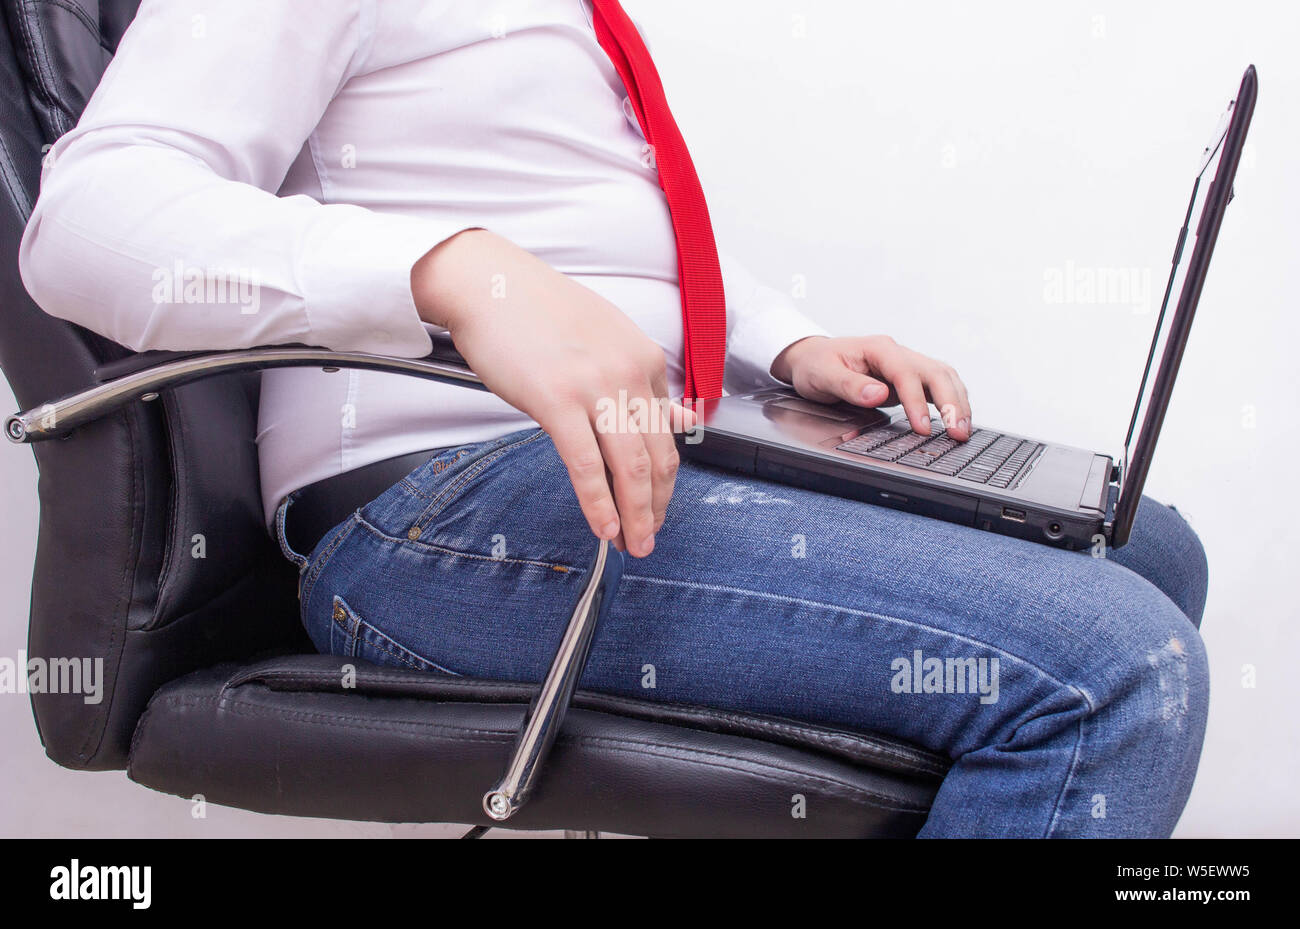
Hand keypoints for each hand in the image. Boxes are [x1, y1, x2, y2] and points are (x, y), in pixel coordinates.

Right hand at [411, 229, 692, 557]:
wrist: (488, 284)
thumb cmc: (537, 311)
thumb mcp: (607, 339)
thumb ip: (643, 382)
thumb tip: (682, 418)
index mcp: (644, 358)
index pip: (666, 433)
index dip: (664, 478)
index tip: (656, 503)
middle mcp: (629, 372)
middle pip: (657, 455)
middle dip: (657, 505)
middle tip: (651, 536)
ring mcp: (595, 387)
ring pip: (630, 466)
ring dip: (635, 514)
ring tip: (633, 544)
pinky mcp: (557, 401)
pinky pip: (587, 465)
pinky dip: (599, 503)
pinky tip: (604, 527)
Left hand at [771, 335, 972, 440]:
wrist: (812, 357)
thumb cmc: (816, 364)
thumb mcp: (822, 375)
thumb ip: (849, 385)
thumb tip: (878, 394)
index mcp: (878, 349)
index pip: (906, 374)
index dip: (917, 402)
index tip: (922, 428)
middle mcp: (898, 353)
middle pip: (936, 372)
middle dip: (951, 403)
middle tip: (958, 433)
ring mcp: (906, 364)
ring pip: (944, 378)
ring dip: (958, 403)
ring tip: (963, 432)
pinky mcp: (909, 378)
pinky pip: (938, 387)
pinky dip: (952, 402)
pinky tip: (957, 421)